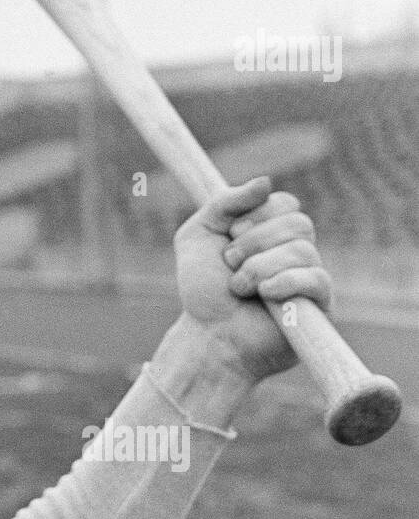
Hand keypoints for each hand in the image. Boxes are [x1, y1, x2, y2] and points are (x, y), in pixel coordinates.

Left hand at [173, 176, 332, 382]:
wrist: (207, 336)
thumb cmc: (202, 289)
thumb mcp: (198, 235)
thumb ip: (224, 202)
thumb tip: (266, 182)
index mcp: (272, 232)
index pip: (285, 203)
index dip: (256, 215)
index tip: (229, 235)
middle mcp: (295, 252)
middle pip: (298, 222)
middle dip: (253, 241)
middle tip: (229, 264)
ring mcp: (310, 279)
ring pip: (303, 250)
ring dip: (259, 267)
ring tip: (239, 288)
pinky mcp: (320, 307)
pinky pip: (315, 279)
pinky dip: (284, 282)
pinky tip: (264, 295)